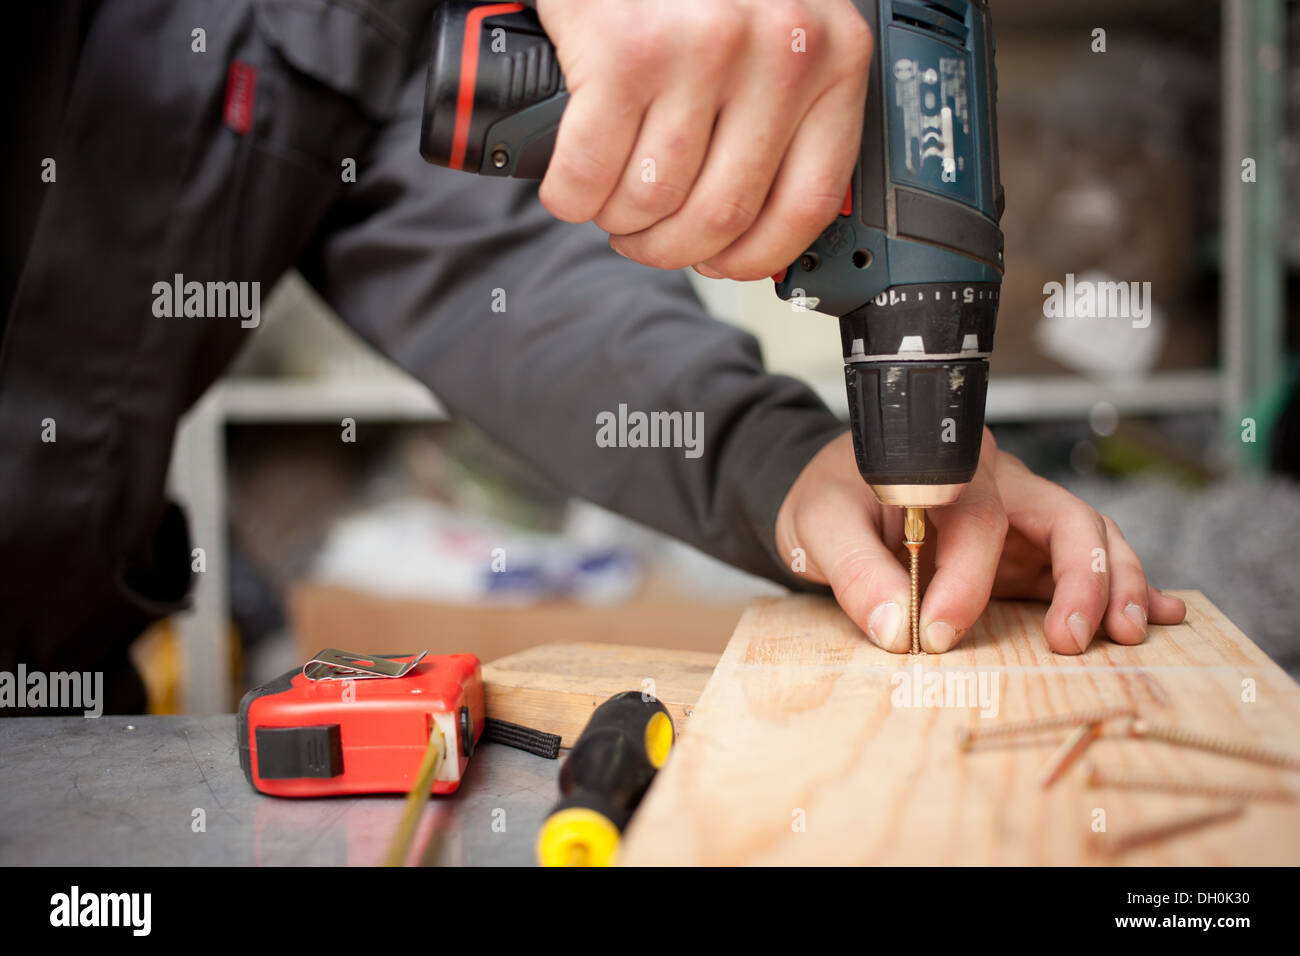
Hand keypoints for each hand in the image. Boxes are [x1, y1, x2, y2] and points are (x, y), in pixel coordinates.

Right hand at [534, 0, 872, 279]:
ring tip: (610, 199)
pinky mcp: (624, 52)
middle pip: (720, 216)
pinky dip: (570, 196)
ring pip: (653, 202)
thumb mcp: (775, 35)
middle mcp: (778, 52)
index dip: (754, 256)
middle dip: (669, 248)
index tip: (724, 263)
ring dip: (618, 222)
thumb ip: (786, 114)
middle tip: (644, 234)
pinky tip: (571, 182)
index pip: (808, 204)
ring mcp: (701, 50)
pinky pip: (589, 175)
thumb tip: (757, 230)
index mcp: (831, 57)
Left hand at [775, 430, 1186, 653]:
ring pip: (1088, 538)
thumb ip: (853, 571)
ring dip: (1114, 584)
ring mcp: (1019, 518)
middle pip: (1065, 517)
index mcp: (950, 465)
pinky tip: (1156, 615)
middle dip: (1083, 577)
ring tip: (1128, 634)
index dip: (965, 583)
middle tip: (1075, 638)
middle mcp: (998, 483)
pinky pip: (1080, 566)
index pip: (980, 522)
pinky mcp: (1024, 554)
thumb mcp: (819, 526)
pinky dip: (1120, 588)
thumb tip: (897, 629)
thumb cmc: (826, 502)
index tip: (936, 634)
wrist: (826, 501)